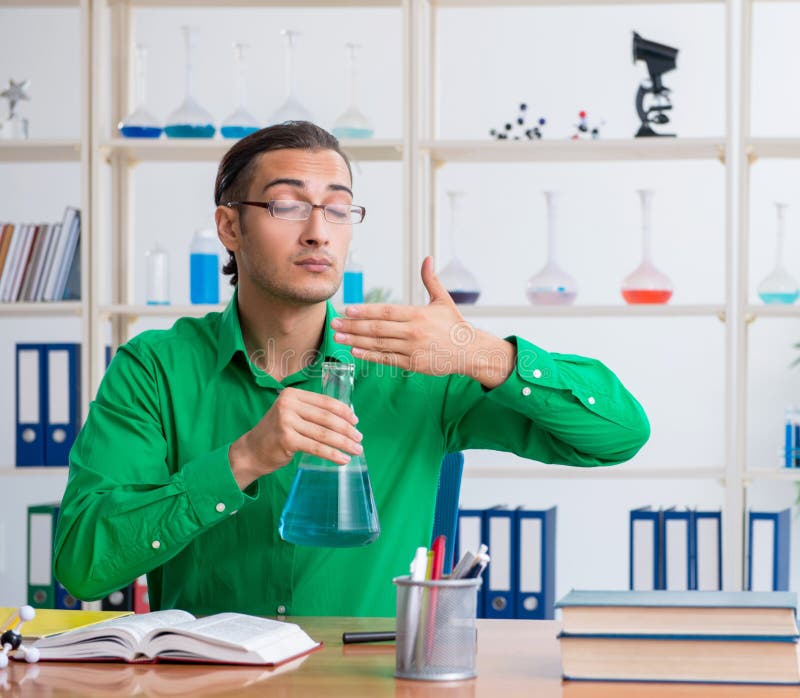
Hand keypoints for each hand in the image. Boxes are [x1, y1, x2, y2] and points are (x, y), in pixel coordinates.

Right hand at [229, 387, 362, 489]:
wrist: (252, 450)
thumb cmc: (277, 433)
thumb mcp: (292, 414)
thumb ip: (312, 412)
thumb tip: (346, 418)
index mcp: (292, 394)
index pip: (325, 402)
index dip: (344, 411)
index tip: (356, 421)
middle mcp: (288, 404)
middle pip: (326, 417)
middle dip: (346, 429)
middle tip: (359, 438)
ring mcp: (286, 421)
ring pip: (323, 433)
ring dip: (343, 443)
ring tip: (356, 449)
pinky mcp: (286, 439)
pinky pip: (316, 447)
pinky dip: (332, 454)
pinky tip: (343, 459)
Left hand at [331, 256, 515, 383]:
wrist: (470, 351)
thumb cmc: (454, 325)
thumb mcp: (443, 300)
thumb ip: (431, 280)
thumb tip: (427, 258)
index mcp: (418, 314)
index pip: (386, 312)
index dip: (365, 311)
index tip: (348, 309)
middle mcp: (413, 332)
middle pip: (378, 328)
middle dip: (353, 326)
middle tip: (334, 323)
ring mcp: (412, 349)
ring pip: (379, 344)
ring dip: (356, 340)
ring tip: (338, 337)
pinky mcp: (413, 364)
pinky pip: (387, 359)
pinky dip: (370, 356)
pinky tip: (355, 351)